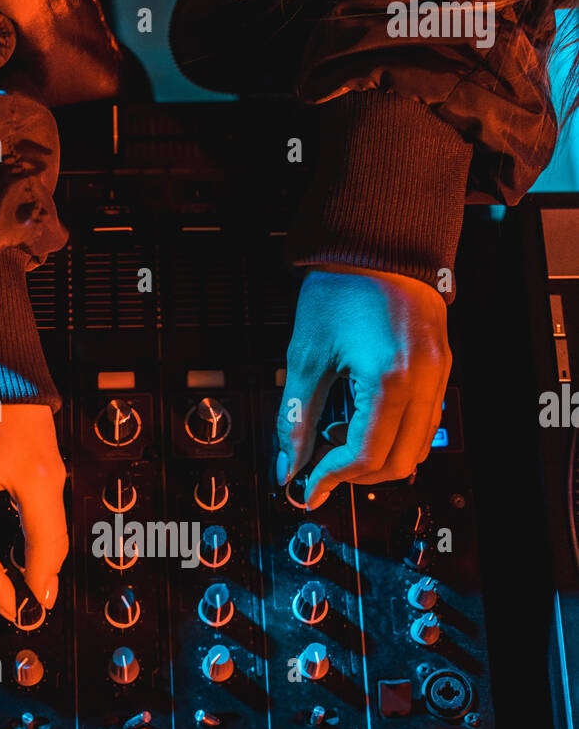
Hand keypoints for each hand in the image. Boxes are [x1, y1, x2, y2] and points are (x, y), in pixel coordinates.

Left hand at [276, 266, 451, 507]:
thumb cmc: (341, 286)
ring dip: (376, 458)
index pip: (365, 454)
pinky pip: (425, 423)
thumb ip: (295, 417)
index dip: (332, 478)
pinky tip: (361, 422)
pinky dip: (395, 437)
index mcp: (389, 377)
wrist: (377, 241)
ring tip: (337, 441)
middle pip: (397, 462)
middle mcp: (424, 380)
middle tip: (319, 470)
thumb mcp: (306, 355)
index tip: (307, 487)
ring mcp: (438, 375)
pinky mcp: (440, 368)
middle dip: (354, 474)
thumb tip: (287, 464)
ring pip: (416, 448)